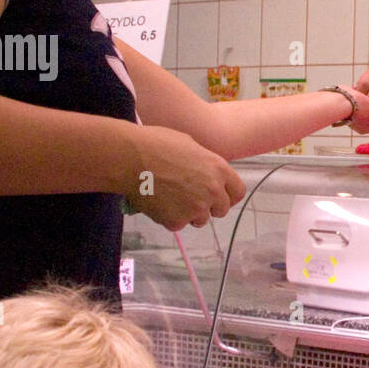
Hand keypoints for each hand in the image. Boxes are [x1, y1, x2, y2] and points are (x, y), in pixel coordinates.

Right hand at [125, 125, 245, 230]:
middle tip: (191, 199)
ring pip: (200, 220)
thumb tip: (204, 170)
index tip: (220, 197)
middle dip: (209, 206)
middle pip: (222, 210)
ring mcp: (196, 208)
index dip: (229, 195)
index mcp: (218, 169)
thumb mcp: (190, 145)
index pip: (238, 192)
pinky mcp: (177, 221)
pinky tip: (157, 202)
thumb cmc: (157, 143)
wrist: (130, 158)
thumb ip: (204, 162)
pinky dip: (169, 217)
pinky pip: (177, 224)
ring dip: (189, 213)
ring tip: (170, 198)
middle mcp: (212, 191)